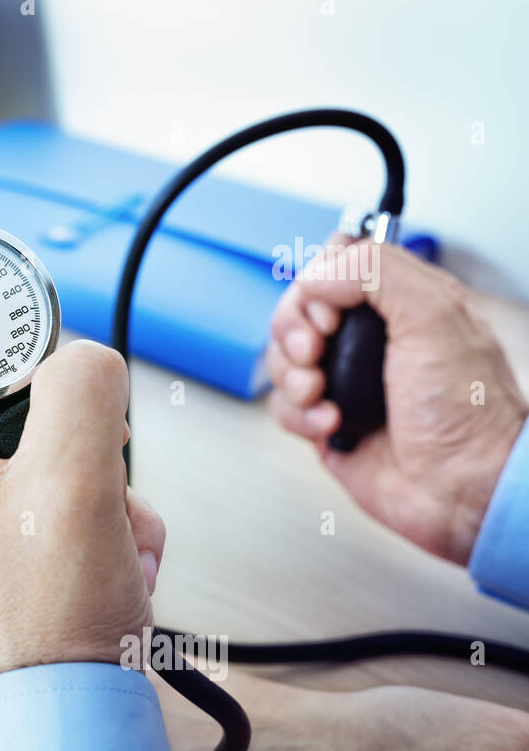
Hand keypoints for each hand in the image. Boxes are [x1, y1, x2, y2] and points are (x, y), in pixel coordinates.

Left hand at [0, 230, 162, 693]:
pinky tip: (128, 546)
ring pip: (24, 429)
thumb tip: (86, 359)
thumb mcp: (72, 479)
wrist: (66, 715)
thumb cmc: (44, 623)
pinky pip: (56, 481)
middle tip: (71, 379)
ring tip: (117, 503)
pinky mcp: (10, 536)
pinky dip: (102, 499)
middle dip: (32, 375)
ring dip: (89, 449)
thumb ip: (80, 387)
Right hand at [267, 237, 526, 563]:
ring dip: (294, 377)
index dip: (320, 281)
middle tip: (316, 352)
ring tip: (324, 395)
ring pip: (282, 357)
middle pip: (297, 309)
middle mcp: (371, 338)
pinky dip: (300, 416)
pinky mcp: (325, 421)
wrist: (462, 488)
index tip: (333, 312)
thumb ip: (375, 271)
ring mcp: (345, 380)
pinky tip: (334, 425)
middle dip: (294, 331)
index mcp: (402, 301)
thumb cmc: (467, 411)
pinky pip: (284, 406)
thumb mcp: (435, 316)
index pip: (337, 262)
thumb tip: (317, 276)